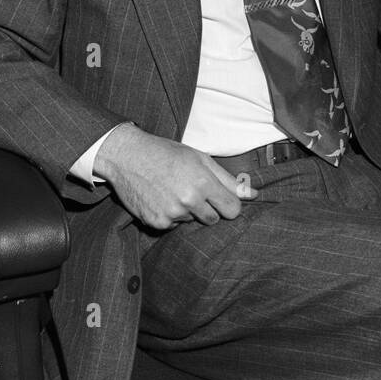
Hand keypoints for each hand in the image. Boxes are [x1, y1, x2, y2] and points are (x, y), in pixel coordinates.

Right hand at [93, 124, 257, 230]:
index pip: (232, 209)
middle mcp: (188, 200)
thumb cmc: (165, 153)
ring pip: (191, 221)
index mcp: (202, 182)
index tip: (220, 198)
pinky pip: (173, 225)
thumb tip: (254, 194)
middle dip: (207, 208)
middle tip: (190, 189)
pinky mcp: (156, 223)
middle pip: (213, 219)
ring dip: (186, 211)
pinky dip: (169, 216)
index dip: (228, 204)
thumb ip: (228, 179)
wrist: (126, 156)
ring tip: (171, 190)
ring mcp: (171, 214)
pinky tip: (159, 198)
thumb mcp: (199, 158)